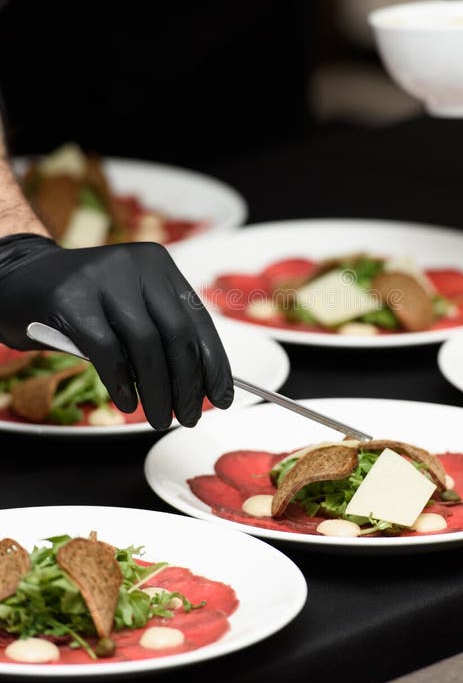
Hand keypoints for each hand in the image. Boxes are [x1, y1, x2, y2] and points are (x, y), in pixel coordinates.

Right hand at [0, 234, 232, 429]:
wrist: (16, 278)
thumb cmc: (80, 303)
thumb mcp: (127, 307)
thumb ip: (158, 334)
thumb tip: (198, 383)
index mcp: (159, 266)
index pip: (197, 319)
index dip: (214, 363)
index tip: (222, 397)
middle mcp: (136, 265)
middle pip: (177, 333)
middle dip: (188, 382)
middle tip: (190, 415)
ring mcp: (102, 278)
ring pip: (146, 345)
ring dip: (158, 390)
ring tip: (159, 418)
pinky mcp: (70, 298)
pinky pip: (107, 350)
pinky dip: (121, 383)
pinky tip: (128, 403)